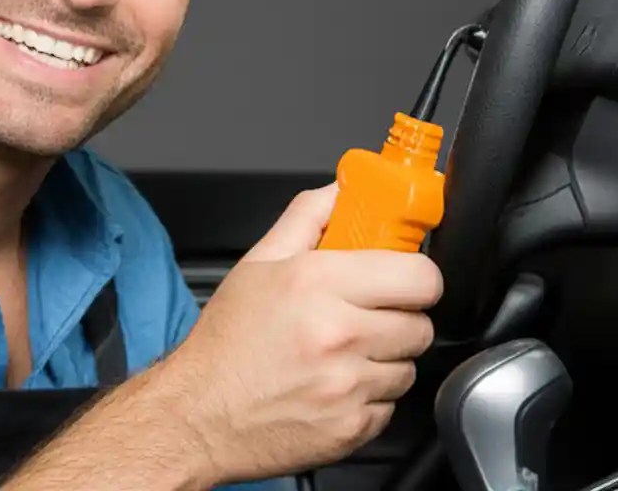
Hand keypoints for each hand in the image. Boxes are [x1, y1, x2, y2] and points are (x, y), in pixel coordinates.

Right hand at [159, 185, 443, 483]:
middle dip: (401, 319)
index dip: (419, 277)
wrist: (196, 416)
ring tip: (347, 356)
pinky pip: (389, 407)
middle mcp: (339, 335)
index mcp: (319, 284)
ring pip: (408, 368)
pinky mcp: (350, 428)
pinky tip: (337, 387)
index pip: (420, 276)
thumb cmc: (226, 343)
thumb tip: (342, 190)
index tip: (407, 280)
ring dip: (386, 362)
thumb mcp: (259, 263)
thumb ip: (308, 217)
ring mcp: (347, 386)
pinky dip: (370, 399)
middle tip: (370, 319)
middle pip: (421, 324)